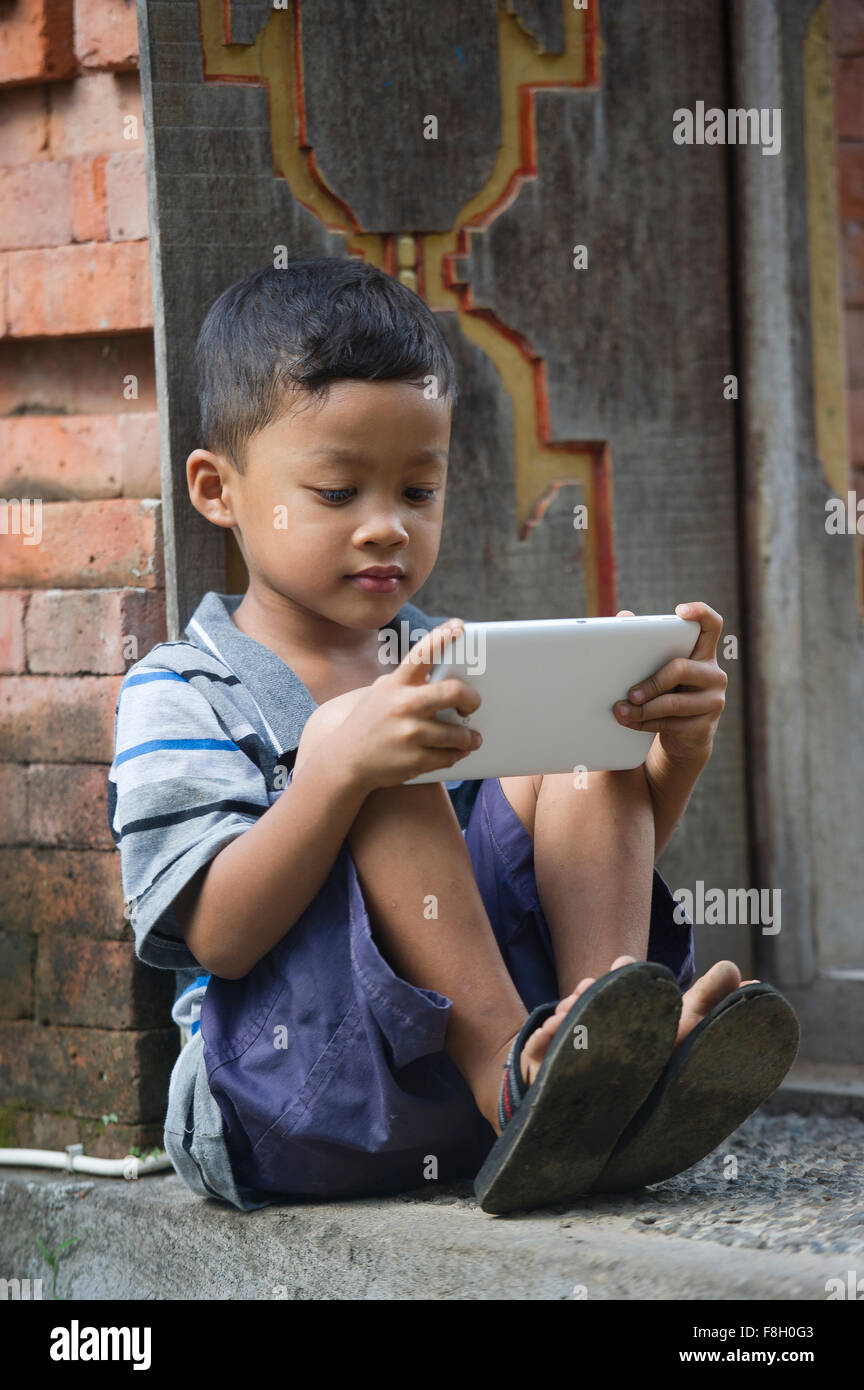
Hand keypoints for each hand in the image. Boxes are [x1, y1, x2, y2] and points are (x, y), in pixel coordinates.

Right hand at [328, 619, 483, 792]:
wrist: (344, 760)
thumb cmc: (370, 722)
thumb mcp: (382, 692)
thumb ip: (409, 680)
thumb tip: (445, 669)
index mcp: (395, 684)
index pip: (422, 653)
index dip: (443, 637)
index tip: (459, 627)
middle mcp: (403, 706)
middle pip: (454, 692)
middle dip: (472, 698)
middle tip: (473, 705)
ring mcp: (409, 734)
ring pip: (458, 733)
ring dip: (469, 737)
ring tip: (471, 737)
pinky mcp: (415, 760)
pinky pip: (450, 756)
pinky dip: (457, 754)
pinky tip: (456, 751)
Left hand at [611, 602, 727, 762]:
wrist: (681, 738)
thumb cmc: (666, 695)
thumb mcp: (659, 670)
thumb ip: (646, 643)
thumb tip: (623, 615)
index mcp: (703, 654)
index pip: (711, 625)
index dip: (700, 613)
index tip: (680, 611)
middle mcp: (714, 675)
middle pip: (682, 668)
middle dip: (652, 682)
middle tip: (630, 693)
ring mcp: (714, 701)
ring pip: (675, 702)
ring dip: (643, 708)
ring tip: (621, 711)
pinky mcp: (705, 727)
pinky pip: (672, 723)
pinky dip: (645, 723)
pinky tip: (629, 722)